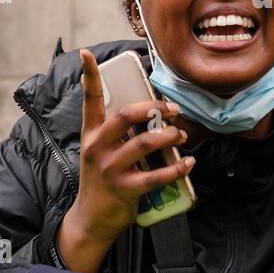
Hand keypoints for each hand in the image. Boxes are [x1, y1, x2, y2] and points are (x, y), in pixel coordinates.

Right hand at [58, 49, 194, 272]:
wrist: (91, 219)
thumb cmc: (101, 180)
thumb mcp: (100, 151)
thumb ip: (117, 132)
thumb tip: (149, 112)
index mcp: (91, 134)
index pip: (89, 99)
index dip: (89, 75)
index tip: (86, 53)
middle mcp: (98, 147)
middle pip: (126, 116)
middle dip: (154, 108)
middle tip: (174, 109)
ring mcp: (110, 169)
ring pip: (144, 143)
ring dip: (169, 136)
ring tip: (182, 136)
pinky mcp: (125, 189)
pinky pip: (156, 175)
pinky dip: (176, 169)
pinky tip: (187, 164)